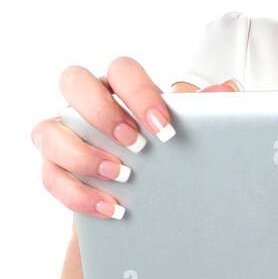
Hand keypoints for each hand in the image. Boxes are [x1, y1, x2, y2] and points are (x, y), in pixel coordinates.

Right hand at [32, 63, 239, 219]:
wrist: (146, 204)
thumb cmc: (166, 156)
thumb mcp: (190, 134)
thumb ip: (210, 110)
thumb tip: (227, 90)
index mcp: (119, 86)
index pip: (121, 70)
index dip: (139, 92)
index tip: (164, 126)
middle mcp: (85, 104)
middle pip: (74, 81)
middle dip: (103, 112)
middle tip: (136, 145)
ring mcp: (63, 134)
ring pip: (48, 130)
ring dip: (83, 154)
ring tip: (122, 176)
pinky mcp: (54, 168)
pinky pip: (50, 176)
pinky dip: (80, 195)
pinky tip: (111, 208)